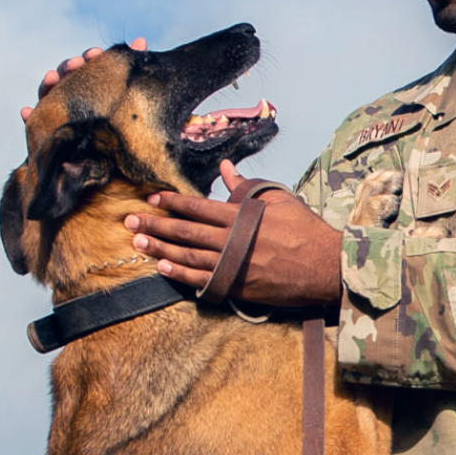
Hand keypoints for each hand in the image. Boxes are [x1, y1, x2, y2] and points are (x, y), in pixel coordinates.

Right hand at [20, 37, 147, 120]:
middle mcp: (70, 93)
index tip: (95, 54)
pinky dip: (29, 114)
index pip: (87, 66)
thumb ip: (132, 66)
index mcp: (89, 83)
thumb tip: (141, 41)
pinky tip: (26, 110)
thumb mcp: (125, 93)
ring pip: (48, 93)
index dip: (89, 58)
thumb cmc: (117, 121)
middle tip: (76, 64)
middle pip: (65, 75)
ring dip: (48, 83)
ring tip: (52, 77)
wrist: (108, 161)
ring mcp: (57, 110)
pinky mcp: (47, 129)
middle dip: (69, 67)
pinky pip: (34, 121)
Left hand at [125, 161, 342, 315]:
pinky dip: (181, 274)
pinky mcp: (239, 287)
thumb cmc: (305, 231)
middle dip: (156, 224)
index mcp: (242, 216)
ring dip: (161, 248)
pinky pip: (203, 280)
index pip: (198, 206)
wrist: (326, 268)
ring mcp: (235, 266)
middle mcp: (234, 240)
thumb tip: (225, 167)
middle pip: (186, 231)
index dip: (172, 202)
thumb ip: (247, 186)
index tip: (152, 197)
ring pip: (189, 256)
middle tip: (129, 221)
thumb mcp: (278, 200)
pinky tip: (162, 267)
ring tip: (139, 242)